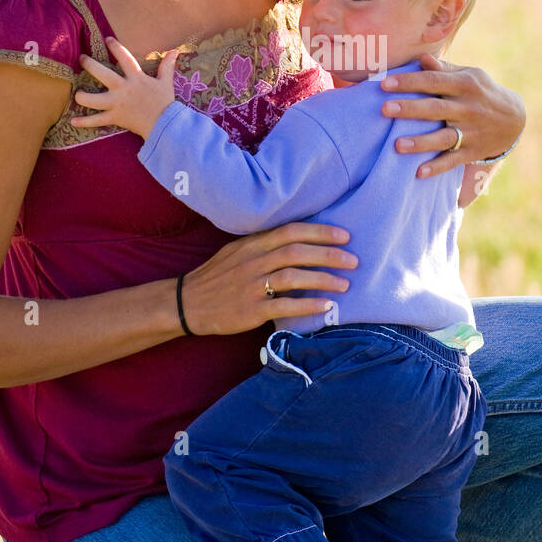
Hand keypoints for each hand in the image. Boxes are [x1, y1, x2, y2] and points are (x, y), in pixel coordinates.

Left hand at [72, 37, 177, 138]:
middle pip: (102, 74)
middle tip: (82, 58)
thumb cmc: (165, 102)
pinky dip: (84, 122)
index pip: (124, 58)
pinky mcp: (115, 118)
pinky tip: (73, 121)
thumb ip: (167, 66)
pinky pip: (96, 120)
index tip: (107, 39)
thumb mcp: (166, 82)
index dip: (115, 47)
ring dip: (82, 97)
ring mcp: (117, 104)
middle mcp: (123, 89)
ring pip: (93, 100)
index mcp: (136, 78)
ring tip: (77, 93)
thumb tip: (175, 51)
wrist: (165, 125)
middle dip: (90, 65)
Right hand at [176, 222, 359, 335]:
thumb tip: (299, 238)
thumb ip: (264, 244)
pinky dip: (307, 305)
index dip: (320, 232)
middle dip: (330, 254)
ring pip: (293, 276)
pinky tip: (326, 305)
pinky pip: (284, 306)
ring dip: (323, 279)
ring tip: (345, 284)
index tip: (345, 235)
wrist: (186, 302)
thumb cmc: (216, 276)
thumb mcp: (237, 251)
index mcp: (252, 244)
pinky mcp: (250, 310)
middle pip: (297, 251)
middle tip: (354, 260)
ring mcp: (251, 286)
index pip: (291, 231)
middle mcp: (253, 261)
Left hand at [380, 52, 525, 181]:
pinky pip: (453, 160)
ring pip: (443, 138)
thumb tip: (421, 58)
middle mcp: (467, 108)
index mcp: (464, 85)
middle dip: (410, 109)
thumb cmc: (482, 92)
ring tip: (397, 145)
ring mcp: (470, 131)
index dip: (409, 82)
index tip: (384, 84)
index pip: (433, 81)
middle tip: (384, 108)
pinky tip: (419, 172)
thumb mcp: (469, 75)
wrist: (514, 120)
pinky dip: (437, 167)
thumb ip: (443, 69)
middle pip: (435, 109)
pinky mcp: (472, 151)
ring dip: (421, 142)